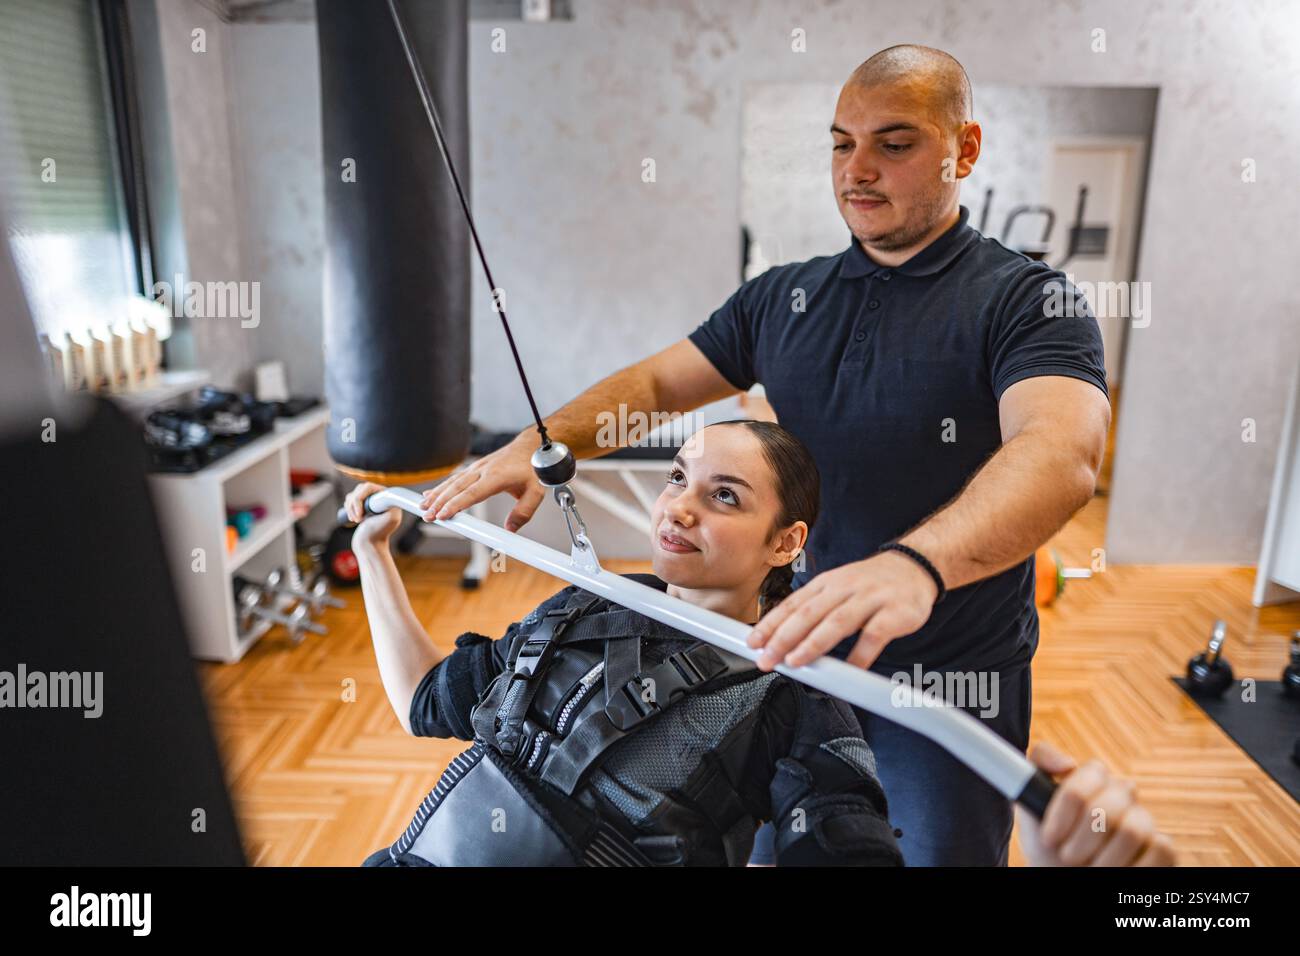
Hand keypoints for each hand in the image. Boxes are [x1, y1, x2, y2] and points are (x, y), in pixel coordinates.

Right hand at [344, 482, 401, 550]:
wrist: (370, 545)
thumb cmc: (380, 533)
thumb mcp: (391, 518)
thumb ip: (393, 504)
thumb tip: (393, 494)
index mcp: (388, 496)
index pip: (368, 487)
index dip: (360, 499)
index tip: (361, 514)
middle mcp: (380, 496)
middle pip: (359, 489)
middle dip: (354, 504)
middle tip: (358, 519)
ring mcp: (370, 500)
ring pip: (353, 494)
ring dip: (350, 508)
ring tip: (357, 520)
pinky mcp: (361, 506)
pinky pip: (350, 499)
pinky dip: (348, 508)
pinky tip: (354, 519)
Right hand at [420, 436, 543, 530]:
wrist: (530, 446)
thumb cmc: (532, 468)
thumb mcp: (535, 492)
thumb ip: (523, 512)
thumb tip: (510, 529)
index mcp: (496, 476)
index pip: (472, 493)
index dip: (456, 504)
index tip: (443, 515)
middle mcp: (483, 470)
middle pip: (457, 487)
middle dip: (440, 502)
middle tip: (427, 516)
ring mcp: (477, 467)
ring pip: (453, 481)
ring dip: (437, 494)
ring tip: (423, 507)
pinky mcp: (475, 467)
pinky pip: (455, 478)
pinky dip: (441, 487)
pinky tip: (430, 494)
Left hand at [746, 550, 937, 670]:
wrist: (915, 566)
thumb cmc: (869, 585)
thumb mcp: (838, 589)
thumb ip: (815, 613)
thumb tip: (783, 642)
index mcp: (826, 583)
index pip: (792, 605)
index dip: (770, 624)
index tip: (753, 643)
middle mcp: (844, 588)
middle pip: (808, 613)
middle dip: (783, 637)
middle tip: (767, 658)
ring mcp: (870, 598)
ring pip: (837, 622)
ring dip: (813, 644)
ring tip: (795, 662)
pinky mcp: (895, 613)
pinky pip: (875, 635)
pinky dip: (861, 654)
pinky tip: (849, 671)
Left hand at [1016, 742, 1175, 866]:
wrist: (1062, 876)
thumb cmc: (1048, 842)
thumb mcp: (1031, 808)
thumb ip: (1036, 771)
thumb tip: (1067, 763)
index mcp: (1093, 778)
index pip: (1089, 775)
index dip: (1064, 811)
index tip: (1050, 837)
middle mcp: (1122, 794)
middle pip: (1107, 809)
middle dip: (1081, 841)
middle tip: (1067, 857)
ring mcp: (1143, 820)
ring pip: (1133, 831)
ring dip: (1105, 860)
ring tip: (1089, 870)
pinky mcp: (1161, 848)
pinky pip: (1163, 850)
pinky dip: (1136, 869)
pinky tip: (1117, 874)